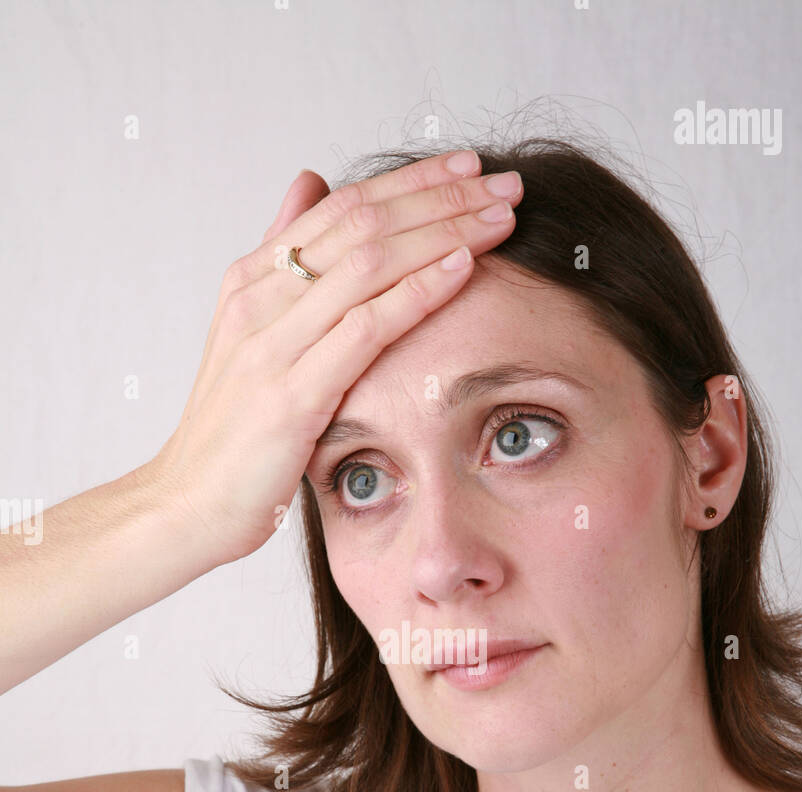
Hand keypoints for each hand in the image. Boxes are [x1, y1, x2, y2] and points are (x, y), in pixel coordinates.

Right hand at [152, 151, 523, 563]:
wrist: (187, 504)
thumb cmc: (231, 431)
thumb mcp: (252, 332)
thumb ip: (283, 260)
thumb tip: (310, 183)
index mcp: (252, 279)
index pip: (343, 206)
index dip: (411, 181)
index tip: (469, 166)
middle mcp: (259, 299)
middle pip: (362, 222)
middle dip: (441, 198)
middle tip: (504, 184)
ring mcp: (272, 344)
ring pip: (369, 263)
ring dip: (443, 233)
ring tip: (500, 217)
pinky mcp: (291, 396)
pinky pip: (365, 329)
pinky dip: (417, 292)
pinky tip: (462, 269)